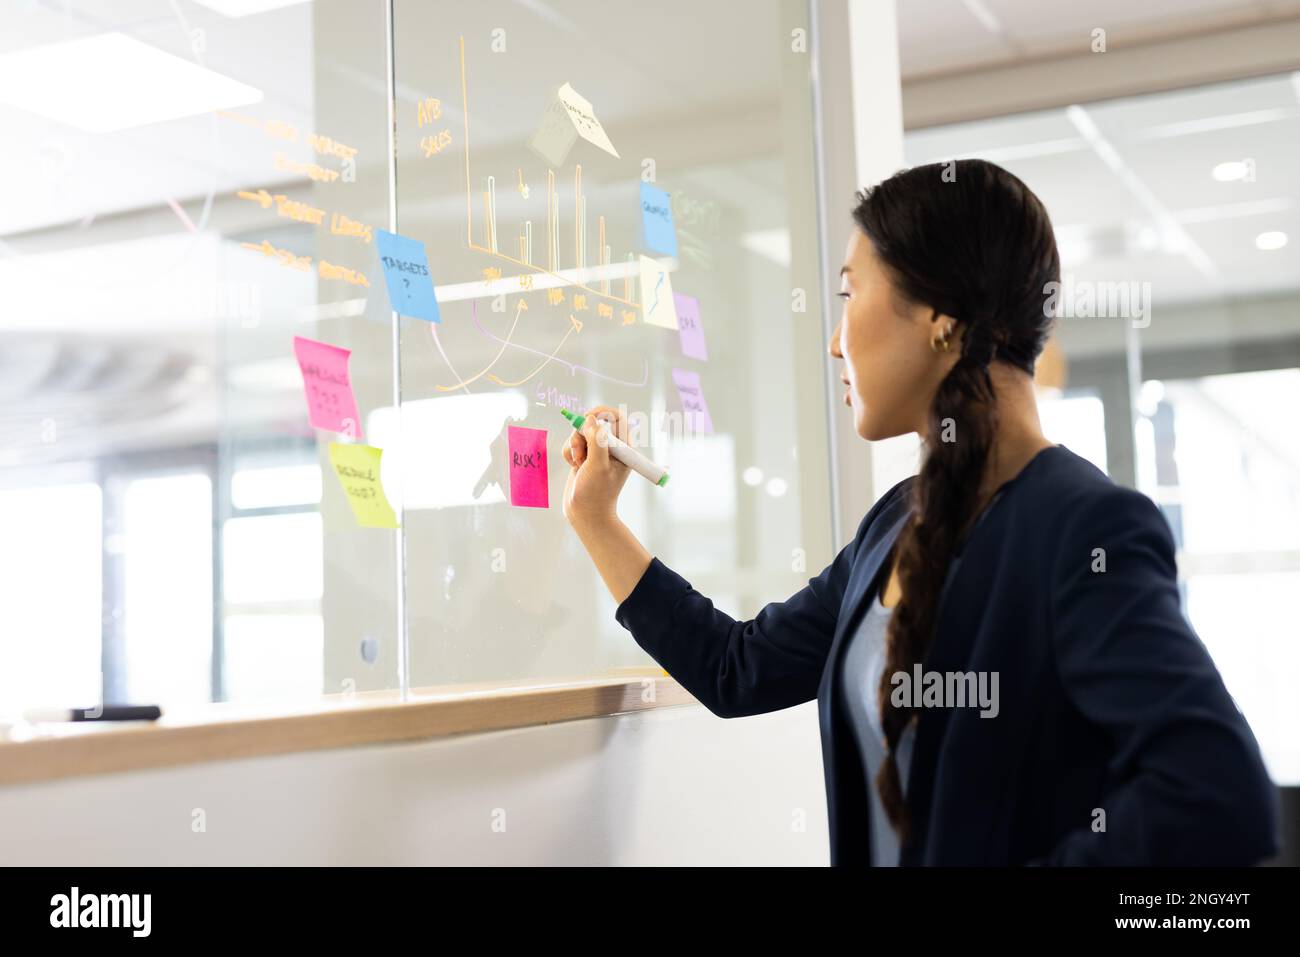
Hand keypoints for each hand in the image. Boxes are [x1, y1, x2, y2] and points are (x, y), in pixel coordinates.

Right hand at [562, 404, 631, 527]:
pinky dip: (570, 452)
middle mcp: (612, 448)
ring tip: (579, 463)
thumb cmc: (596, 493)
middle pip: (594, 423)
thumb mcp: (599, 465)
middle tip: (581, 450)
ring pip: (581, 433)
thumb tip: (590, 420)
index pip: (617, 417)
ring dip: (575, 445)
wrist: (585, 514)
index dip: (602, 412)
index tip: (588, 417)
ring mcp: (597, 452)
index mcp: (623, 448)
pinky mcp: (584, 457)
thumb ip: (597, 440)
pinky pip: (573, 443)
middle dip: (583, 433)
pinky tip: (573, 466)